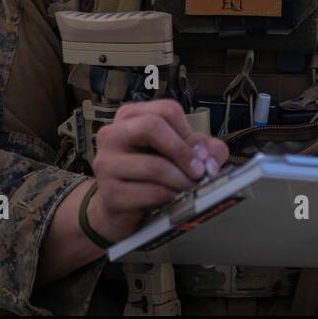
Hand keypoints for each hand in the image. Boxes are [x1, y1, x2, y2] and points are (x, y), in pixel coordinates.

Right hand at [87, 99, 228, 241]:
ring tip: (192, 188)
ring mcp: (106, 163)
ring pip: (153, 165)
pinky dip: (170, 197)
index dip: (189, 132)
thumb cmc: (149, 175)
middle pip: (152, 126)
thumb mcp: (177, 154)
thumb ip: (201, 148)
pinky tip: (174, 199)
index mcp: (131, 117)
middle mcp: (112, 134)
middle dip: (183, 151)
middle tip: (199, 171)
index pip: (166, 110)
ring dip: (181, 179)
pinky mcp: (109, 193)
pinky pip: (149, 192)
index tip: (203, 154)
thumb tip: (211, 157)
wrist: (118, 208)